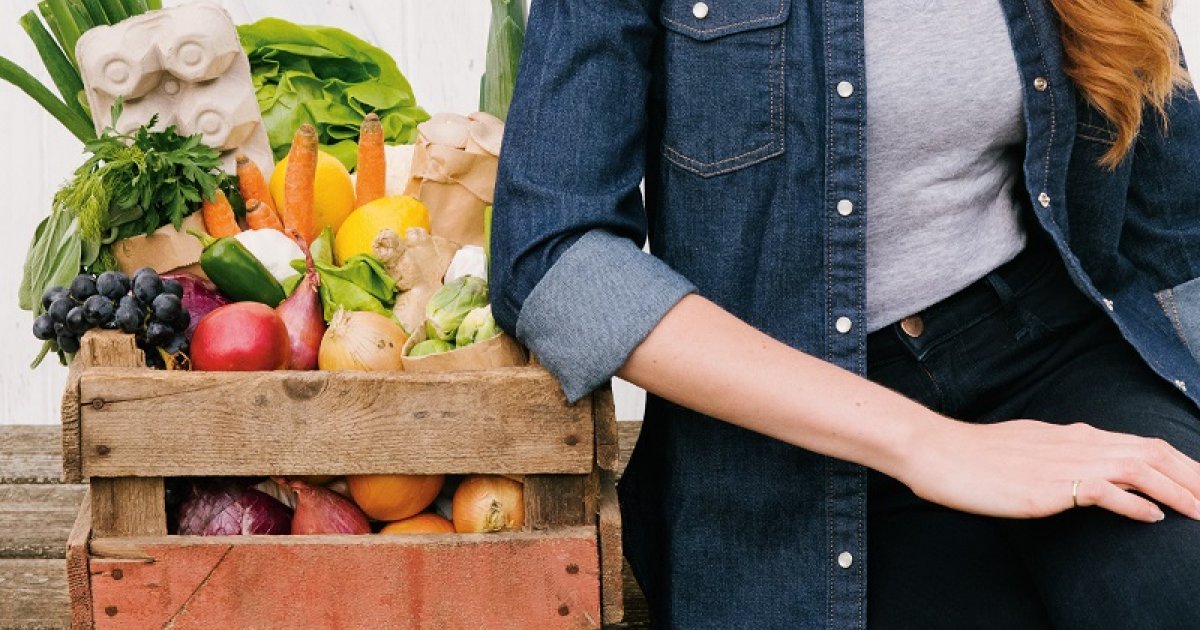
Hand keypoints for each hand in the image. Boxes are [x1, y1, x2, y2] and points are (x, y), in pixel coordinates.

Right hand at [896, 419, 1199, 521]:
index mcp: (1073, 434)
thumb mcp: (1025, 451)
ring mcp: (1066, 461)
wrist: (938, 451)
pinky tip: (1153, 519)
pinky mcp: (1052, 485)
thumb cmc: (973, 456)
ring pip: (1141, 468)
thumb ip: (1058, 459)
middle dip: (1193, 476)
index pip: (1141, 444)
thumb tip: (1082, 478)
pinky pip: (1107, 492)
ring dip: (1179, 491)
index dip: (1179, 464)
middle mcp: (1078, 442)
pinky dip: (1137, 505)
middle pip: (1153, 452)